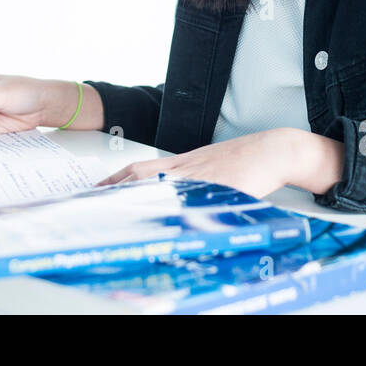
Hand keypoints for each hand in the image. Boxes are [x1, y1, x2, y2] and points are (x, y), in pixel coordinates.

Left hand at [94, 128, 300, 199]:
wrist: (271, 151)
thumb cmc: (244, 162)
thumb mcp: (210, 172)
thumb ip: (189, 184)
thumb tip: (169, 202)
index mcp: (182, 164)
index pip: (139, 170)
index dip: (115, 180)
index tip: (96, 190)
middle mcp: (186, 168)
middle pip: (141, 174)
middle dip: (114, 188)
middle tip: (93, 200)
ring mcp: (200, 176)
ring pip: (160, 183)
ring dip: (136, 194)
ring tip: (114, 207)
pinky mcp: (217, 184)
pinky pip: (190, 195)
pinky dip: (174, 204)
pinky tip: (162, 214)